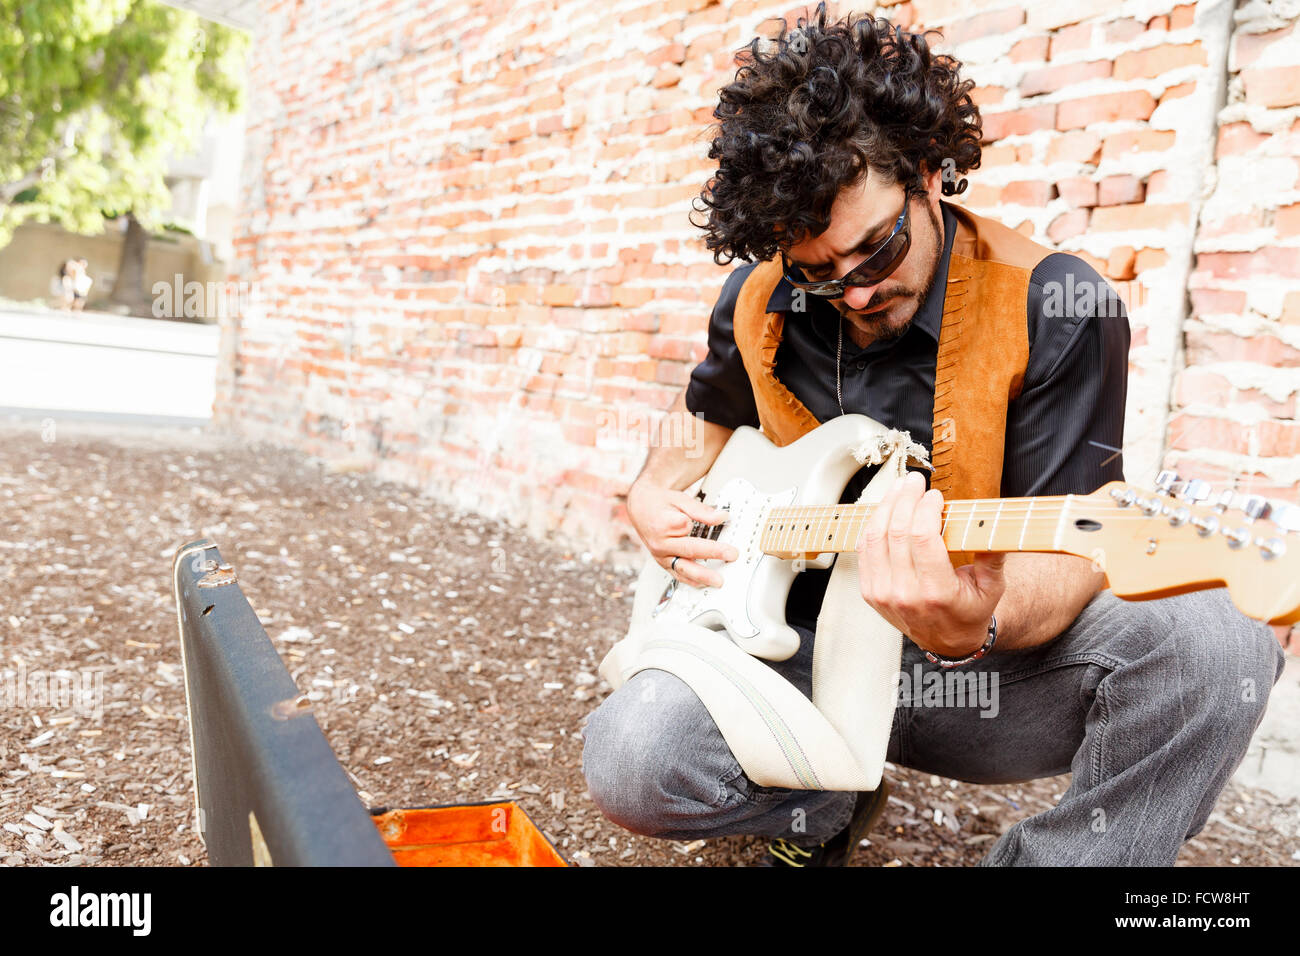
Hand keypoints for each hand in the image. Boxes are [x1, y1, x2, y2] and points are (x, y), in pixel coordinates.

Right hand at [626, 480, 736, 587]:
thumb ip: (700, 510)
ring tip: (717, 580)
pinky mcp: (662, 562)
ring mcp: (660, 555)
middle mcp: (660, 542)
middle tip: (731, 555)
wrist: (642, 509)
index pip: (686, 526)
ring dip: (702, 576)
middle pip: (688, 550)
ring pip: (682, 568)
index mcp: (662, 524)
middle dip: (712, 554)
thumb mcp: (679, 500)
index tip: (723, 517)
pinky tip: (702, 583)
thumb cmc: (660, 504)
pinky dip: (690, 581)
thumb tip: (720, 517)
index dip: (704, 521)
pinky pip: (677, 574)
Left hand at [856, 470, 1005, 656]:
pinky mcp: (870, 591)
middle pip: (896, 533)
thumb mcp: (992, 586)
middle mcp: (905, 595)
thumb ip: (992, 555)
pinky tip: (886, 509)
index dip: (925, 510)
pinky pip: (864, 549)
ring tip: (900, 488)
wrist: (948, 640)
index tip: (934, 495)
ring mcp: (883, 594)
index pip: (923, 539)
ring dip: (886, 506)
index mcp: (936, 593)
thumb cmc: (970, 610)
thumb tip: (993, 523)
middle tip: (915, 481)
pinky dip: (873, 524)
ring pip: (875, 537)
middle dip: (905, 499)